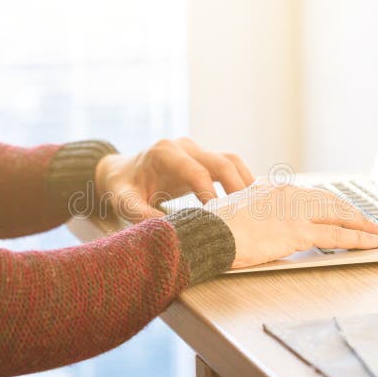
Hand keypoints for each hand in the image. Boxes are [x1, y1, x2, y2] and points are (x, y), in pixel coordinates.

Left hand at [95, 137, 254, 220]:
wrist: (122, 172)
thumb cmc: (123, 187)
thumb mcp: (124, 201)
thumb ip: (141, 214)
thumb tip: (169, 230)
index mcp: (164, 153)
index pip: (196, 172)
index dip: (211, 195)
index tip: (218, 218)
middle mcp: (184, 146)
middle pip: (221, 162)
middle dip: (237, 189)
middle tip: (246, 215)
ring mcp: (196, 150)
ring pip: (231, 160)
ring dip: (245, 182)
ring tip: (255, 208)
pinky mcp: (204, 158)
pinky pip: (229, 165)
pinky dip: (242, 181)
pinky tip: (249, 201)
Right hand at [206, 182, 377, 267]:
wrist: (208, 232)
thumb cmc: (212, 227)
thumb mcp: (231, 211)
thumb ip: (249, 213)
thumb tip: (253, 223)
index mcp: (270, 189)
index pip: (307, 194)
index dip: (327, 203)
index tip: (339, 209)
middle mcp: (286, 195)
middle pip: (328, 201)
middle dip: (350, 212)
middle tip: (367, 221)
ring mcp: (294, 211)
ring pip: (338, 215)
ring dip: (361, 224)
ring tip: (376, 232)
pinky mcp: (298, 231)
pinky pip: (337, 234)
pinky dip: (358, 238)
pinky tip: (371, 243)